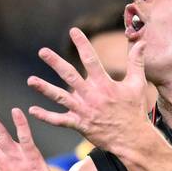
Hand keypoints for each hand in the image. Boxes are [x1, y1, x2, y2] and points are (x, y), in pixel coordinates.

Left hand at [27, 29, 149, 153]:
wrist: (131, 139)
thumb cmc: (134, 111)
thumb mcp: (137, 84)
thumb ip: (136, 62)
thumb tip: (141, 43)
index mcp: (104, 84)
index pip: (91, 59)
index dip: (82, 44)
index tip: (73, 31)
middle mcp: (91, 95)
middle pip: (69, 75)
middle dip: (55, 62)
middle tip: (42, 51)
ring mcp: (83, 110)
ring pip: (60, 97)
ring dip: (44, 88)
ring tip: (30, 81)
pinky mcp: (79, 124)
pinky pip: (59, 120)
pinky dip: (46, 116)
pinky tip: (32, 110)